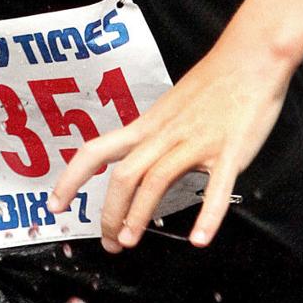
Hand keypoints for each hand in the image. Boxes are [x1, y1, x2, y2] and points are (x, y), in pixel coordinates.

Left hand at [46, 40, 292, 252]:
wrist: (248, 60)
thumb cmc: (211, 85)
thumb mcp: (170, 109)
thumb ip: (155, 137)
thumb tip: (141, 167)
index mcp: (148, 125)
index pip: (97, 150)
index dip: (71, 178)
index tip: (54, 204)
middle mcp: (165, 134)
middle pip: (125, 174)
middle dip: (110, 213)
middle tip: (109, 243)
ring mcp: (196, 142)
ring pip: (157, 180)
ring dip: (140, 215)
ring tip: (130, 242)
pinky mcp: (229, 151)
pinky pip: (216, 187)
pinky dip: (208, 216)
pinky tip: (199, 240)